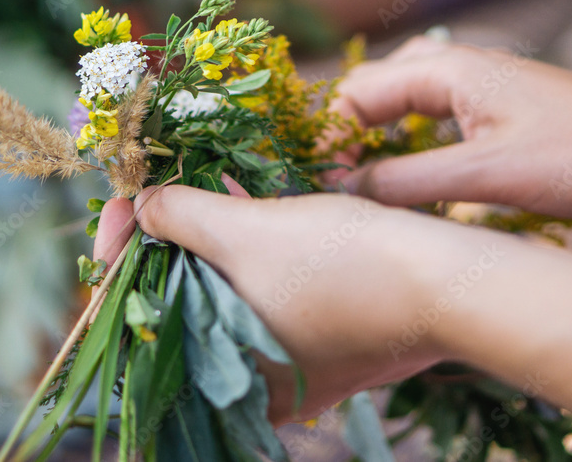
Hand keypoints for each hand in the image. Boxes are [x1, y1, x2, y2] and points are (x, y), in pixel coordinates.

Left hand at [93, 184, 497, 422]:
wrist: (452, 282)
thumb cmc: (347, 265)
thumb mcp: (251, 231)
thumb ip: (182, 215)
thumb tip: (143, 204)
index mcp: (223, 376)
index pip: (139, 319)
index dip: (120, 252)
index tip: (120, 200)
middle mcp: (253, 381)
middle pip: (182, 304)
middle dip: (165, 243)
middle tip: (154, 190)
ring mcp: (292, 362)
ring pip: (226, 295)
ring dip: (208, 242)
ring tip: (198, 189)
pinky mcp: (323, 338)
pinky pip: (265, 294)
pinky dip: (249, 253)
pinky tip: (247, 209)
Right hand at [333, 36, 571, 220]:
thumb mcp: (486, 176)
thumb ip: (407, 181)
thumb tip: (345, 187)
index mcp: (451, 69)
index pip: (359, 92)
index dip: (331, 137)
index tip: (322, 185)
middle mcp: (465, 69)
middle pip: (380, 92)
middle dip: (351, 135)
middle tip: (340, 187)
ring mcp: (488, 92)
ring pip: (411, 107)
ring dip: (385, 141)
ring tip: (372, 186)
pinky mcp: (509, 118)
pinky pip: (443, 124)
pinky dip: (420, 150)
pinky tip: (424, 186)